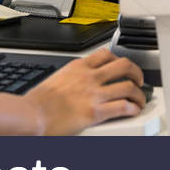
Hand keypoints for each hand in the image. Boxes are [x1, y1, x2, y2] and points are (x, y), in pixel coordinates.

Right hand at [23, 47, 145, 134]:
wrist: (30, 115)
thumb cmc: (36, 103)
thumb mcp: (56, 79)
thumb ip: (70, 78)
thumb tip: (75, 84)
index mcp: (78, 67)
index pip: (106, 54)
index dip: (119, 60)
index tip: (123, 67)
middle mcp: (89, 77)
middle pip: (124, 65)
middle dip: (136, 72)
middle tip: (138, 80)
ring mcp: (93, 94)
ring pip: (128, 86)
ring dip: (138, 94)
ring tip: (139, 100)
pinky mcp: (95, 112)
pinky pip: (122, 106)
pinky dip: (132, 108)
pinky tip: (133, 111)